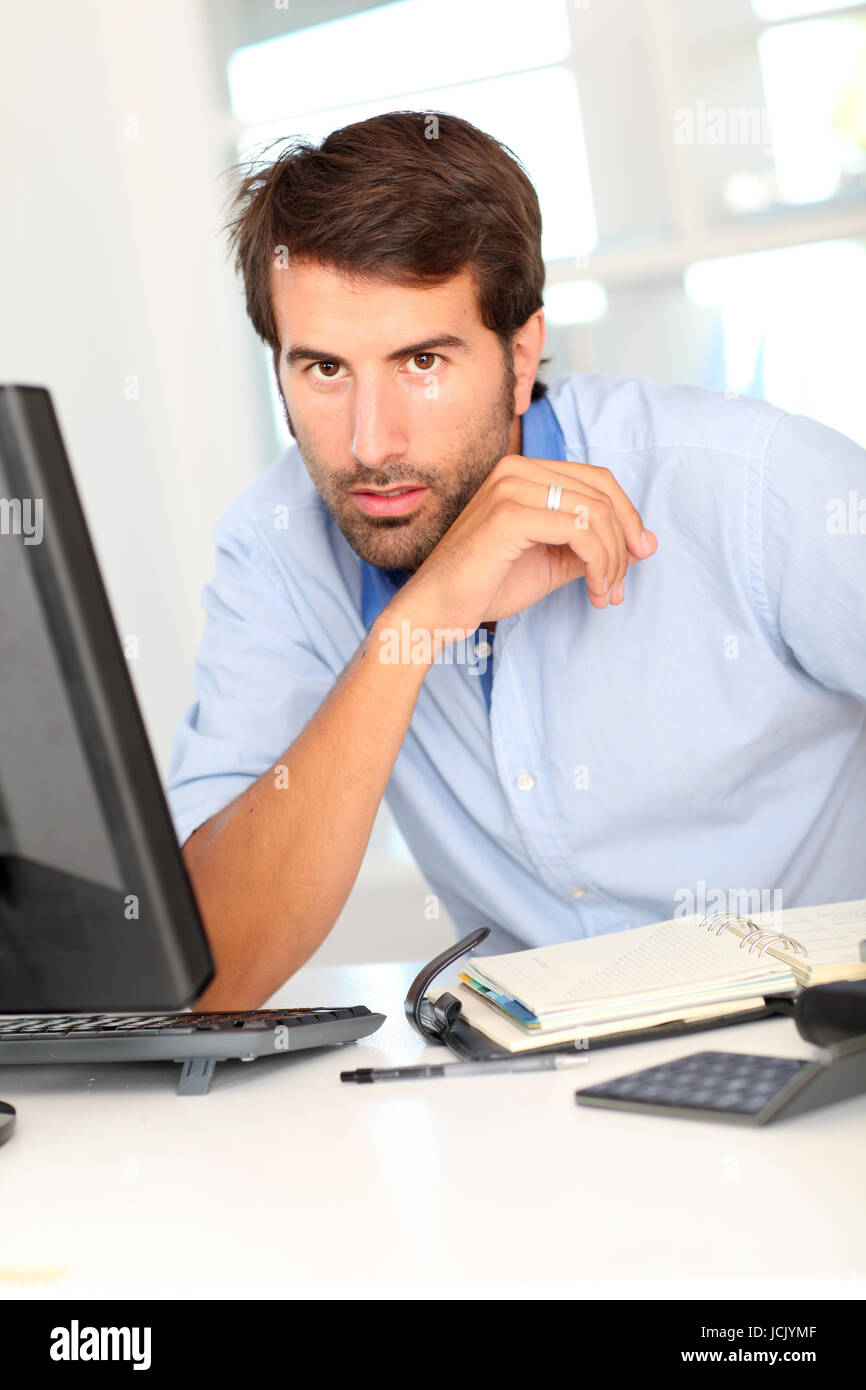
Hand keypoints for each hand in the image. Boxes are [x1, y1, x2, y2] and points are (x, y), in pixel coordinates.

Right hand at [391, 454, 657, 642]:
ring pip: (595, 512)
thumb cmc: (486, 586)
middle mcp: (517, 469)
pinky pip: (579, 532)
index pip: (597, 479)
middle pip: (601, 492)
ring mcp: (510, 488)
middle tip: (621, 585)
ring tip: (605, 593)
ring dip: (612, 559)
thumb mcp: (551, 561)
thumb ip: (590, 546)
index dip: (628, 516)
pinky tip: (593, 591)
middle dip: (624, 541)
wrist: (436, 611)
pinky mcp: (509, 516)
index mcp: (524, 472)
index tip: (640, 554)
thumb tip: (641, 544)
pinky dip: (599, 564)